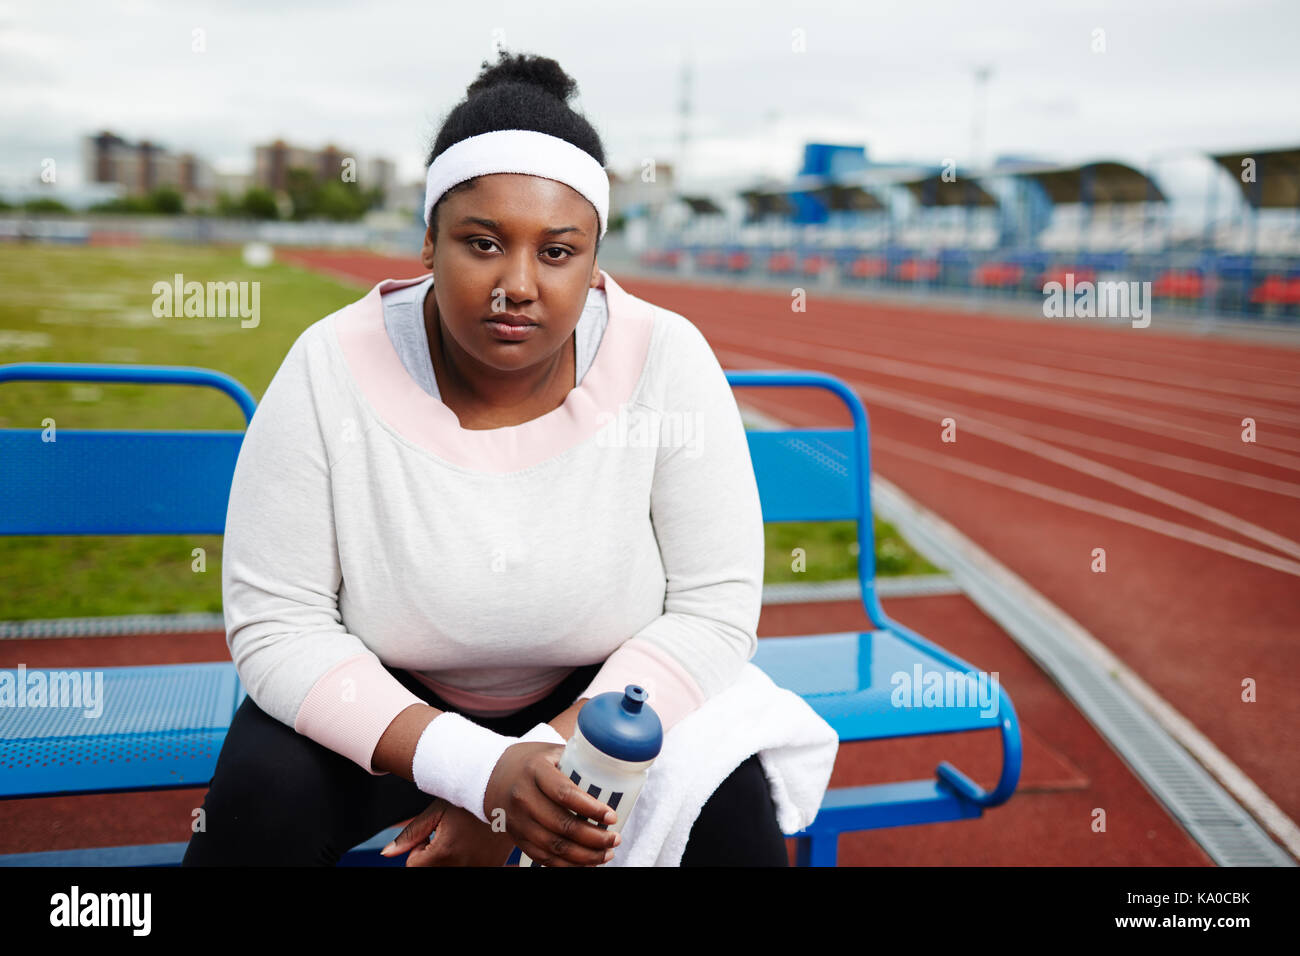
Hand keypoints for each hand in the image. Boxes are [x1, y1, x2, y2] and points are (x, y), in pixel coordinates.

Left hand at [380, 797, 514, 866]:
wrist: (508, 793)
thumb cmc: (471, 796)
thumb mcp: (437, 809)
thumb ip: (410, 834)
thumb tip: (387, 853)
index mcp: (445, 852)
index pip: (413, 865)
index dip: (420, 846)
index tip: (434, 830)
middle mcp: (463, 866)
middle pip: (431, 869)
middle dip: (433, 854)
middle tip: (448, 831)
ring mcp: (479, 868)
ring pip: (450, 869)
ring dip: (450, 857)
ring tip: (463, 834)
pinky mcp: (491, 867)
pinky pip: (469, 868)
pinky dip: (467, 858)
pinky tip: (474, 841)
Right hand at [483, 742, 621, 866]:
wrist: (494, 775)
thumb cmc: (533, 762)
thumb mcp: (552, 752)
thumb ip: (578, 760)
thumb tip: (615, 770)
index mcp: (535, 771)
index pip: (565, 794)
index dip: (591, 808)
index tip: (611, 816)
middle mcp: (523, 797)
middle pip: (562, 825)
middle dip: (593, 838)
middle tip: (614, 839)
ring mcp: (518, 821)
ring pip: (554, 846)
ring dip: (584, 856)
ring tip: (606, 854)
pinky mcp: (517, 837)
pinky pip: (543, 857)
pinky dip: (567, 865)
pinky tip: (586, 863)